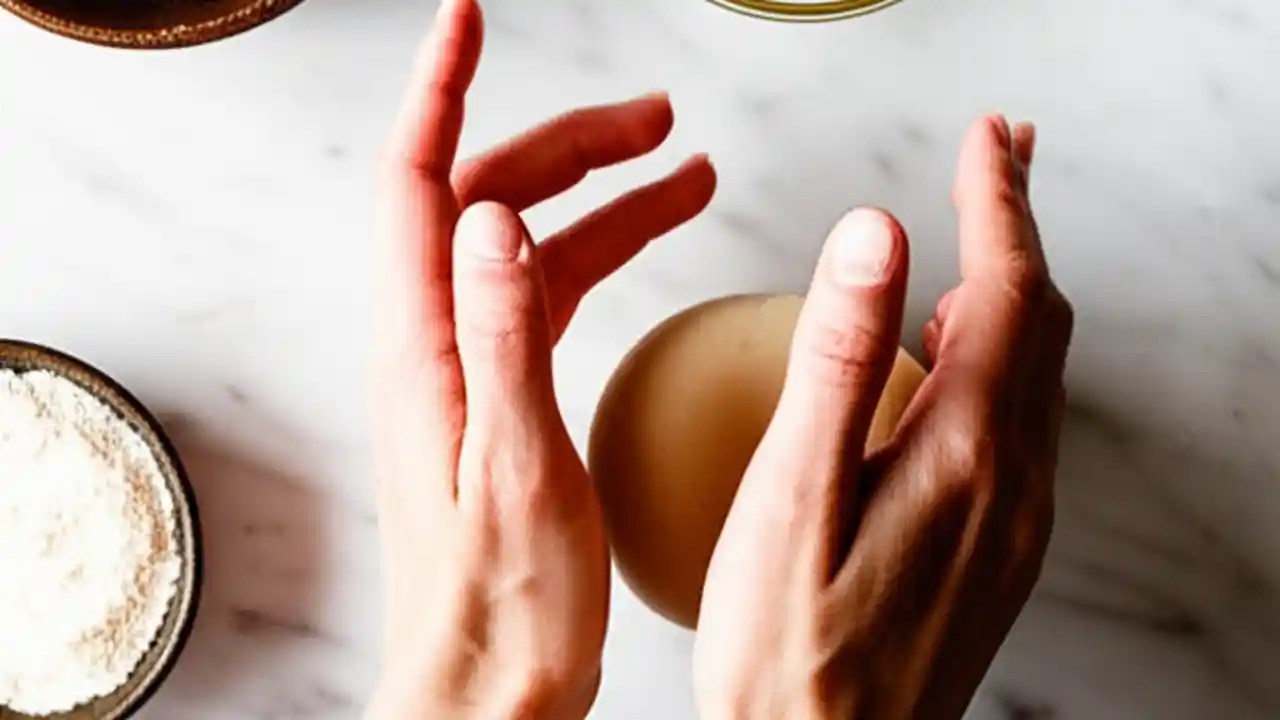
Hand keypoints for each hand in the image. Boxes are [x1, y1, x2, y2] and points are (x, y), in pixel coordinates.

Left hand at [367, 1, 714, 716]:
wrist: (485, 694)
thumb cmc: (499, 607)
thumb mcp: (512, 467)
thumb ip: (499, 337)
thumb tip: (493, 215)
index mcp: (427, 350)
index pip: (419, 185)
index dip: (441, 94)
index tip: (468, 19)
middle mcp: (437, 347)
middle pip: (489, 202)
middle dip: (566, 142)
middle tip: (653, 116)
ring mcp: (471, 373)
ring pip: (530, 247)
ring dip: (599, 198)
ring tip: (681, 165)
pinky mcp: (505, 402)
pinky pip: (552, 300)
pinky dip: (603, 258)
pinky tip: (651, 247)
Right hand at [693, 116, 1071, 719]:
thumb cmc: (787, 652)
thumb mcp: (789, 497)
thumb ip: (836, 360)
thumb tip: (875, 236)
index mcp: (963, 457)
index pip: (1007, 291)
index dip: (999, 202)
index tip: (987, 140)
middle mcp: (1014, 485)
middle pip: (1042, 321)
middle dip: (1018, 229)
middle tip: (993, 160)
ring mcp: (1015, 523)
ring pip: (1040, 374)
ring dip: (1015, 292)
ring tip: (977, 238)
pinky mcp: (999, 551)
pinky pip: (1024, 427)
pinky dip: (1002, 361)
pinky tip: (953, 364)